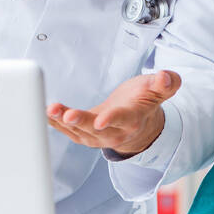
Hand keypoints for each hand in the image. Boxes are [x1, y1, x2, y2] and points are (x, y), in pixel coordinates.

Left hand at [47, 70, 181, 157]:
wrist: (136, 123)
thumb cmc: (144, 101)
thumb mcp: (157, 89)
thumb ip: (165, 83)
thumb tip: (167, 76)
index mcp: (133, 119)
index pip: (123, 119)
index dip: (113, 119)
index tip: (102, 120)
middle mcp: (114, 132)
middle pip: (96, 129)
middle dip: (81, 122)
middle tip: (66, 114)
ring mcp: (98, 136)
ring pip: (79, 131)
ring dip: (62, 121)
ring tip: (51, 109)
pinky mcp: (84, 135)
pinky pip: (68, 131)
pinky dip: (55, 123)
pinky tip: (46, 113)